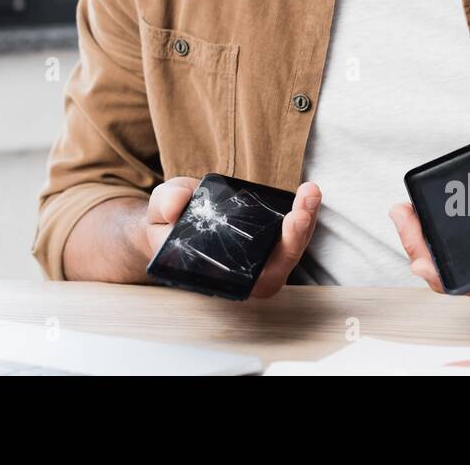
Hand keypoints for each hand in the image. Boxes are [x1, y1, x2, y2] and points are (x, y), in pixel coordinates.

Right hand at [140, 176, 321, 297]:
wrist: (168, 221)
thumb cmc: (166, 223)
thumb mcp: (159, 209)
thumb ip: (165, 204)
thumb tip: (177, 204)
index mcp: (218, 277)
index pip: (256, 278)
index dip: (275, 259)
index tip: (288, 226)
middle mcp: (243, 274)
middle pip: (281, 264)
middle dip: (297, 236)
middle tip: (302, 208)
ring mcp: (258, 257)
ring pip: (291, 249)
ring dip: (305, 220)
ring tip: (310, 191)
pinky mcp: (265, 238)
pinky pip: (290, 233)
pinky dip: (301, 213)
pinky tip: (308, 192)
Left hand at [388, 168, 469, 299]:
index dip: (442, 273)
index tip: (416, 254)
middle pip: (457, 279)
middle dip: (421, 250)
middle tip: (401, 214)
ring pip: (458, 272)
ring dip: (429, 247)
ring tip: (406, 214)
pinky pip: (467, 263)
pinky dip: (444, 246)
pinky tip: (428, 222)